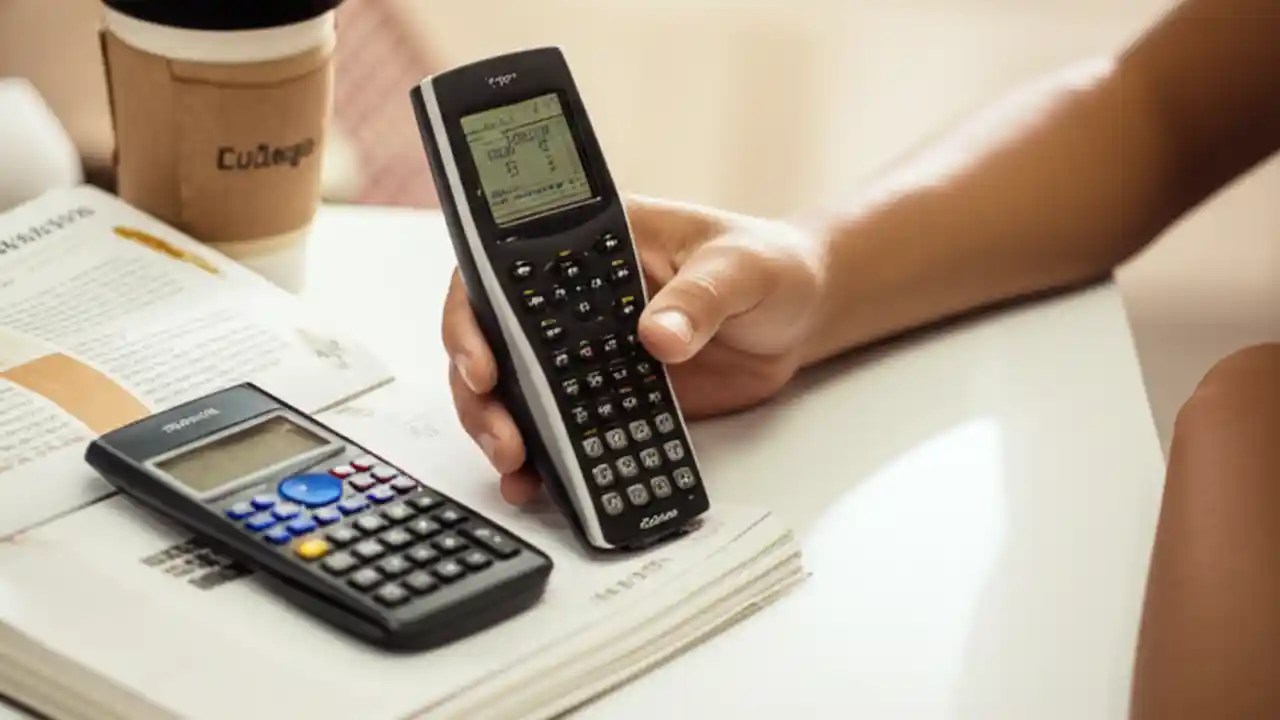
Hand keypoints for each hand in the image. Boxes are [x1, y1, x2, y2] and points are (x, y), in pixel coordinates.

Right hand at [442, 196, 826, 503]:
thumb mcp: (740, 268)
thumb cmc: (768, 266)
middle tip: (504, 437)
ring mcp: (584, 351)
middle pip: (493, 340)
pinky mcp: (609, 397)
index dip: (475, 316)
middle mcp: (571, 300)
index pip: (502, 271)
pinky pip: (562, 427)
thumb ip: (700, 297)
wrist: (800, 316)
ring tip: (516, 468)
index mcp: (587, 246)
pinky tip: (538, 485)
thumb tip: (659, 336)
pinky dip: (545, 458)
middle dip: (481, 392)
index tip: (484, 364)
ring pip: (515, 389)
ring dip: (503, 428)